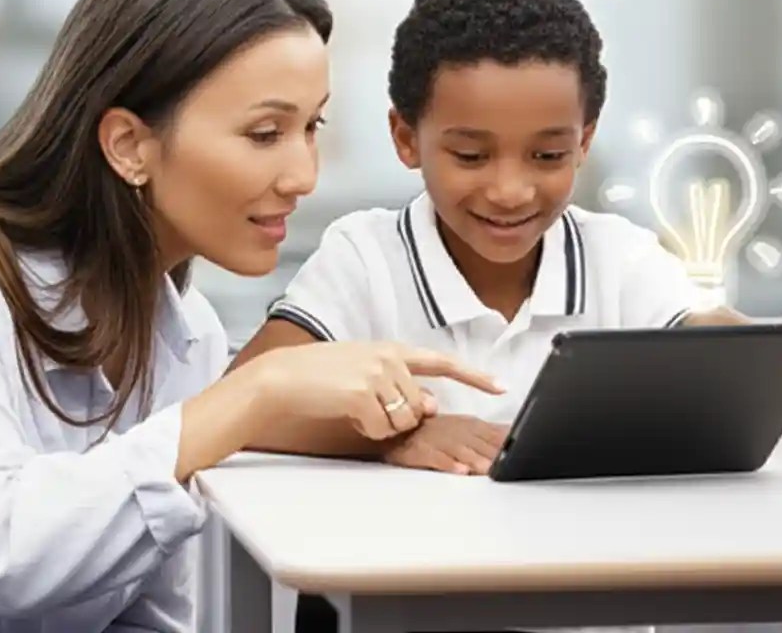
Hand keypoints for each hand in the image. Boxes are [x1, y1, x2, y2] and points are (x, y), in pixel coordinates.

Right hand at [242, 342, 502, 440]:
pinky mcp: (363, 394)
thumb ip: (400, 385)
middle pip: (421, 407)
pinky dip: (368, 431)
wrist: (282, 378)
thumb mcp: (364, 372)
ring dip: (383, 426)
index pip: (442, 362)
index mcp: (392, 350)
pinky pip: (383, 430)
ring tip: (354, 409)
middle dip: (401, 420)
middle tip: (368, 410)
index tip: (499, 386)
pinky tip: (347, 415)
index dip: (474, 376)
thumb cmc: (318, 377)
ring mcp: (377, 374)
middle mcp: (389, 358)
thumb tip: (433, 406)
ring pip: (406, 421)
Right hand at [382, 414, 509, 474]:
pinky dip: (448, 464)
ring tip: (488, 470)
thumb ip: (492, 434)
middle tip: (511, 464)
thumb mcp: (466, 428)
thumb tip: (520, 438)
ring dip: (476, 460)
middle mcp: (457, 431)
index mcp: (471, 425)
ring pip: (461, 450)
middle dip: (496, 454)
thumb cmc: (435, 432)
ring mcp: (439, 440)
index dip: (511, 443)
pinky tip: (459, 471)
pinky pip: (436, 457)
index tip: (525, 452)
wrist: (396, 431)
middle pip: (482, 443)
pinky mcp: (421, 450)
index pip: (496, 434)